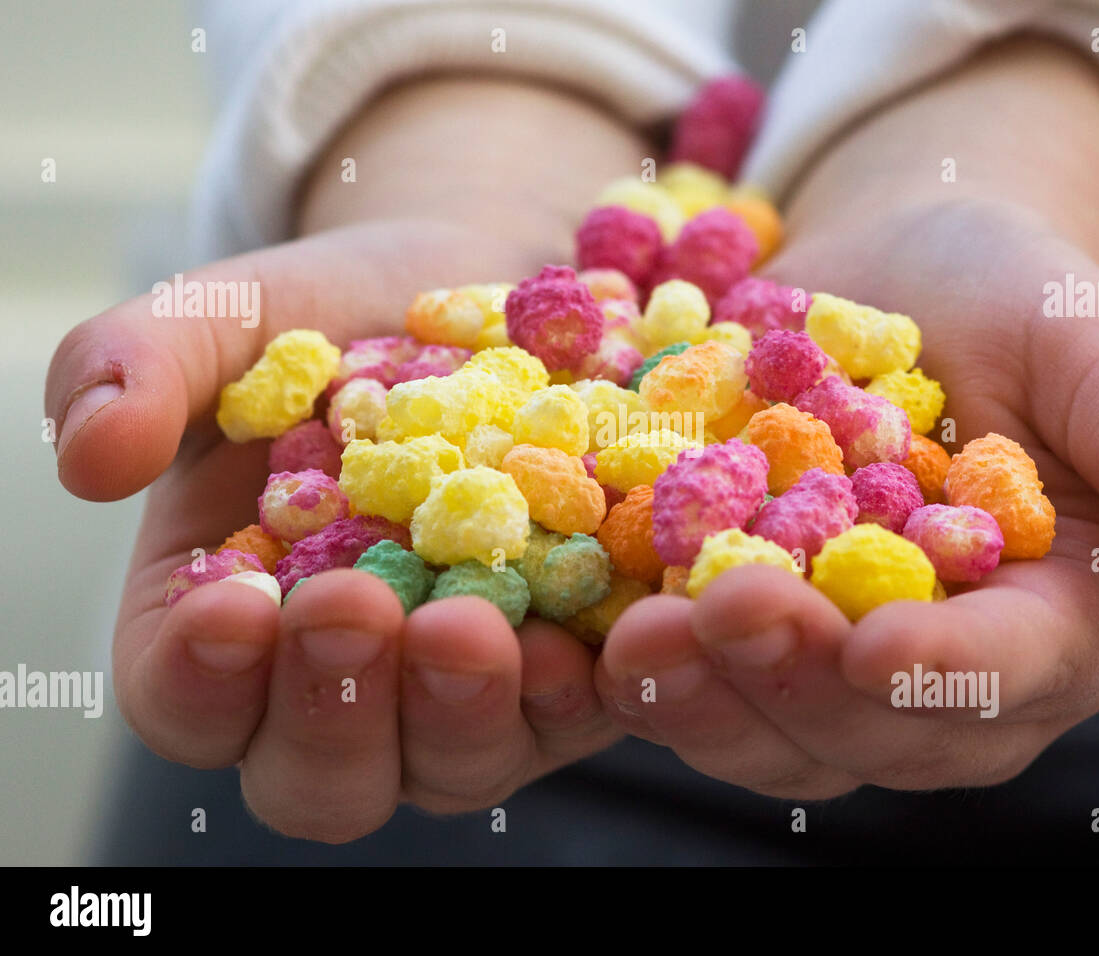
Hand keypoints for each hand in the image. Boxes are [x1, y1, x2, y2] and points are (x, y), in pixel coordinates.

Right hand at [46, 221, 620, 841]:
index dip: (201, 676)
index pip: (189, 699)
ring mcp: (461, 693)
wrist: (487, 297)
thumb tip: (91, 454)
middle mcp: (346, 687)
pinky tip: (591, 642)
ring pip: (454, 764)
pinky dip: (582, 694)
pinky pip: (576, 716)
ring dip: (461, 714)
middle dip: (335, 713)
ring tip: (474, 625)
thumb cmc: (337, 317)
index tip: (231, 603)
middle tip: (359, 611)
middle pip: (323, 777)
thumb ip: (139, 367)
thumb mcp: (231, 320)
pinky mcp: (568, 672)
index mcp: (228, 626)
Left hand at [593, 199, 1098, 797]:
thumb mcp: (1085, 341)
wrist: (884, 286)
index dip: (950, 667)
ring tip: (637, 637)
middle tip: (728, 611)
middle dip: (799, 680)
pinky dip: (640, 672)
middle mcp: (941, 682)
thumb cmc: (1003, 305)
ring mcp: (830, 679)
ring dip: (701, 697)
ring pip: (769, 733)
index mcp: (1053, 627)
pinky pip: (688, 688)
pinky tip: (587, 630)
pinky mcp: (737, 650)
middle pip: (875, 723)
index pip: (1011, 672)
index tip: (877, 641)